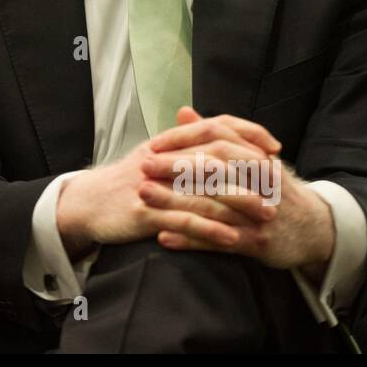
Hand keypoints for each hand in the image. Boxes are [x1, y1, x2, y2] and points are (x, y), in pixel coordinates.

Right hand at [55, 106, 276, 260]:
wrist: (87, 202)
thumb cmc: (126, 182)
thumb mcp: (155, 156)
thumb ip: (185, 144)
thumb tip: (212, 127)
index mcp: (169, 144)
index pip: (214, 127)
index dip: (247, 133)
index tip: (274, 148)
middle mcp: (164, 159)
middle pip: (216, 159)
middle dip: (251, 173)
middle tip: (279, 189)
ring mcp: (154, 187)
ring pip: (204, 192)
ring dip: (239, 205)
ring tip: (267, 217)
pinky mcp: (145, 213)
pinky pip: (183, 222)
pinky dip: (210, 230)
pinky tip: (232, 239)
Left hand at [141, 108, 334, 273]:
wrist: (314, 229)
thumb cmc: (273, 189)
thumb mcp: (251, 159)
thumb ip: (216, 136)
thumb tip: (183, 111)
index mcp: (256, 156)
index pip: (216, 139)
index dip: (183, 139)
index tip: (153, 144)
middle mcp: (260, 181)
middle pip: (212, 169)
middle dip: (174, 167)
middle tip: (143, 166)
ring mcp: (259, 213)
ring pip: (212, 205)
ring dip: (174, 201)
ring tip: (144, 197)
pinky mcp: (258, 242)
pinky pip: (219, 240)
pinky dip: (190, 239)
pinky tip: (163, 236)